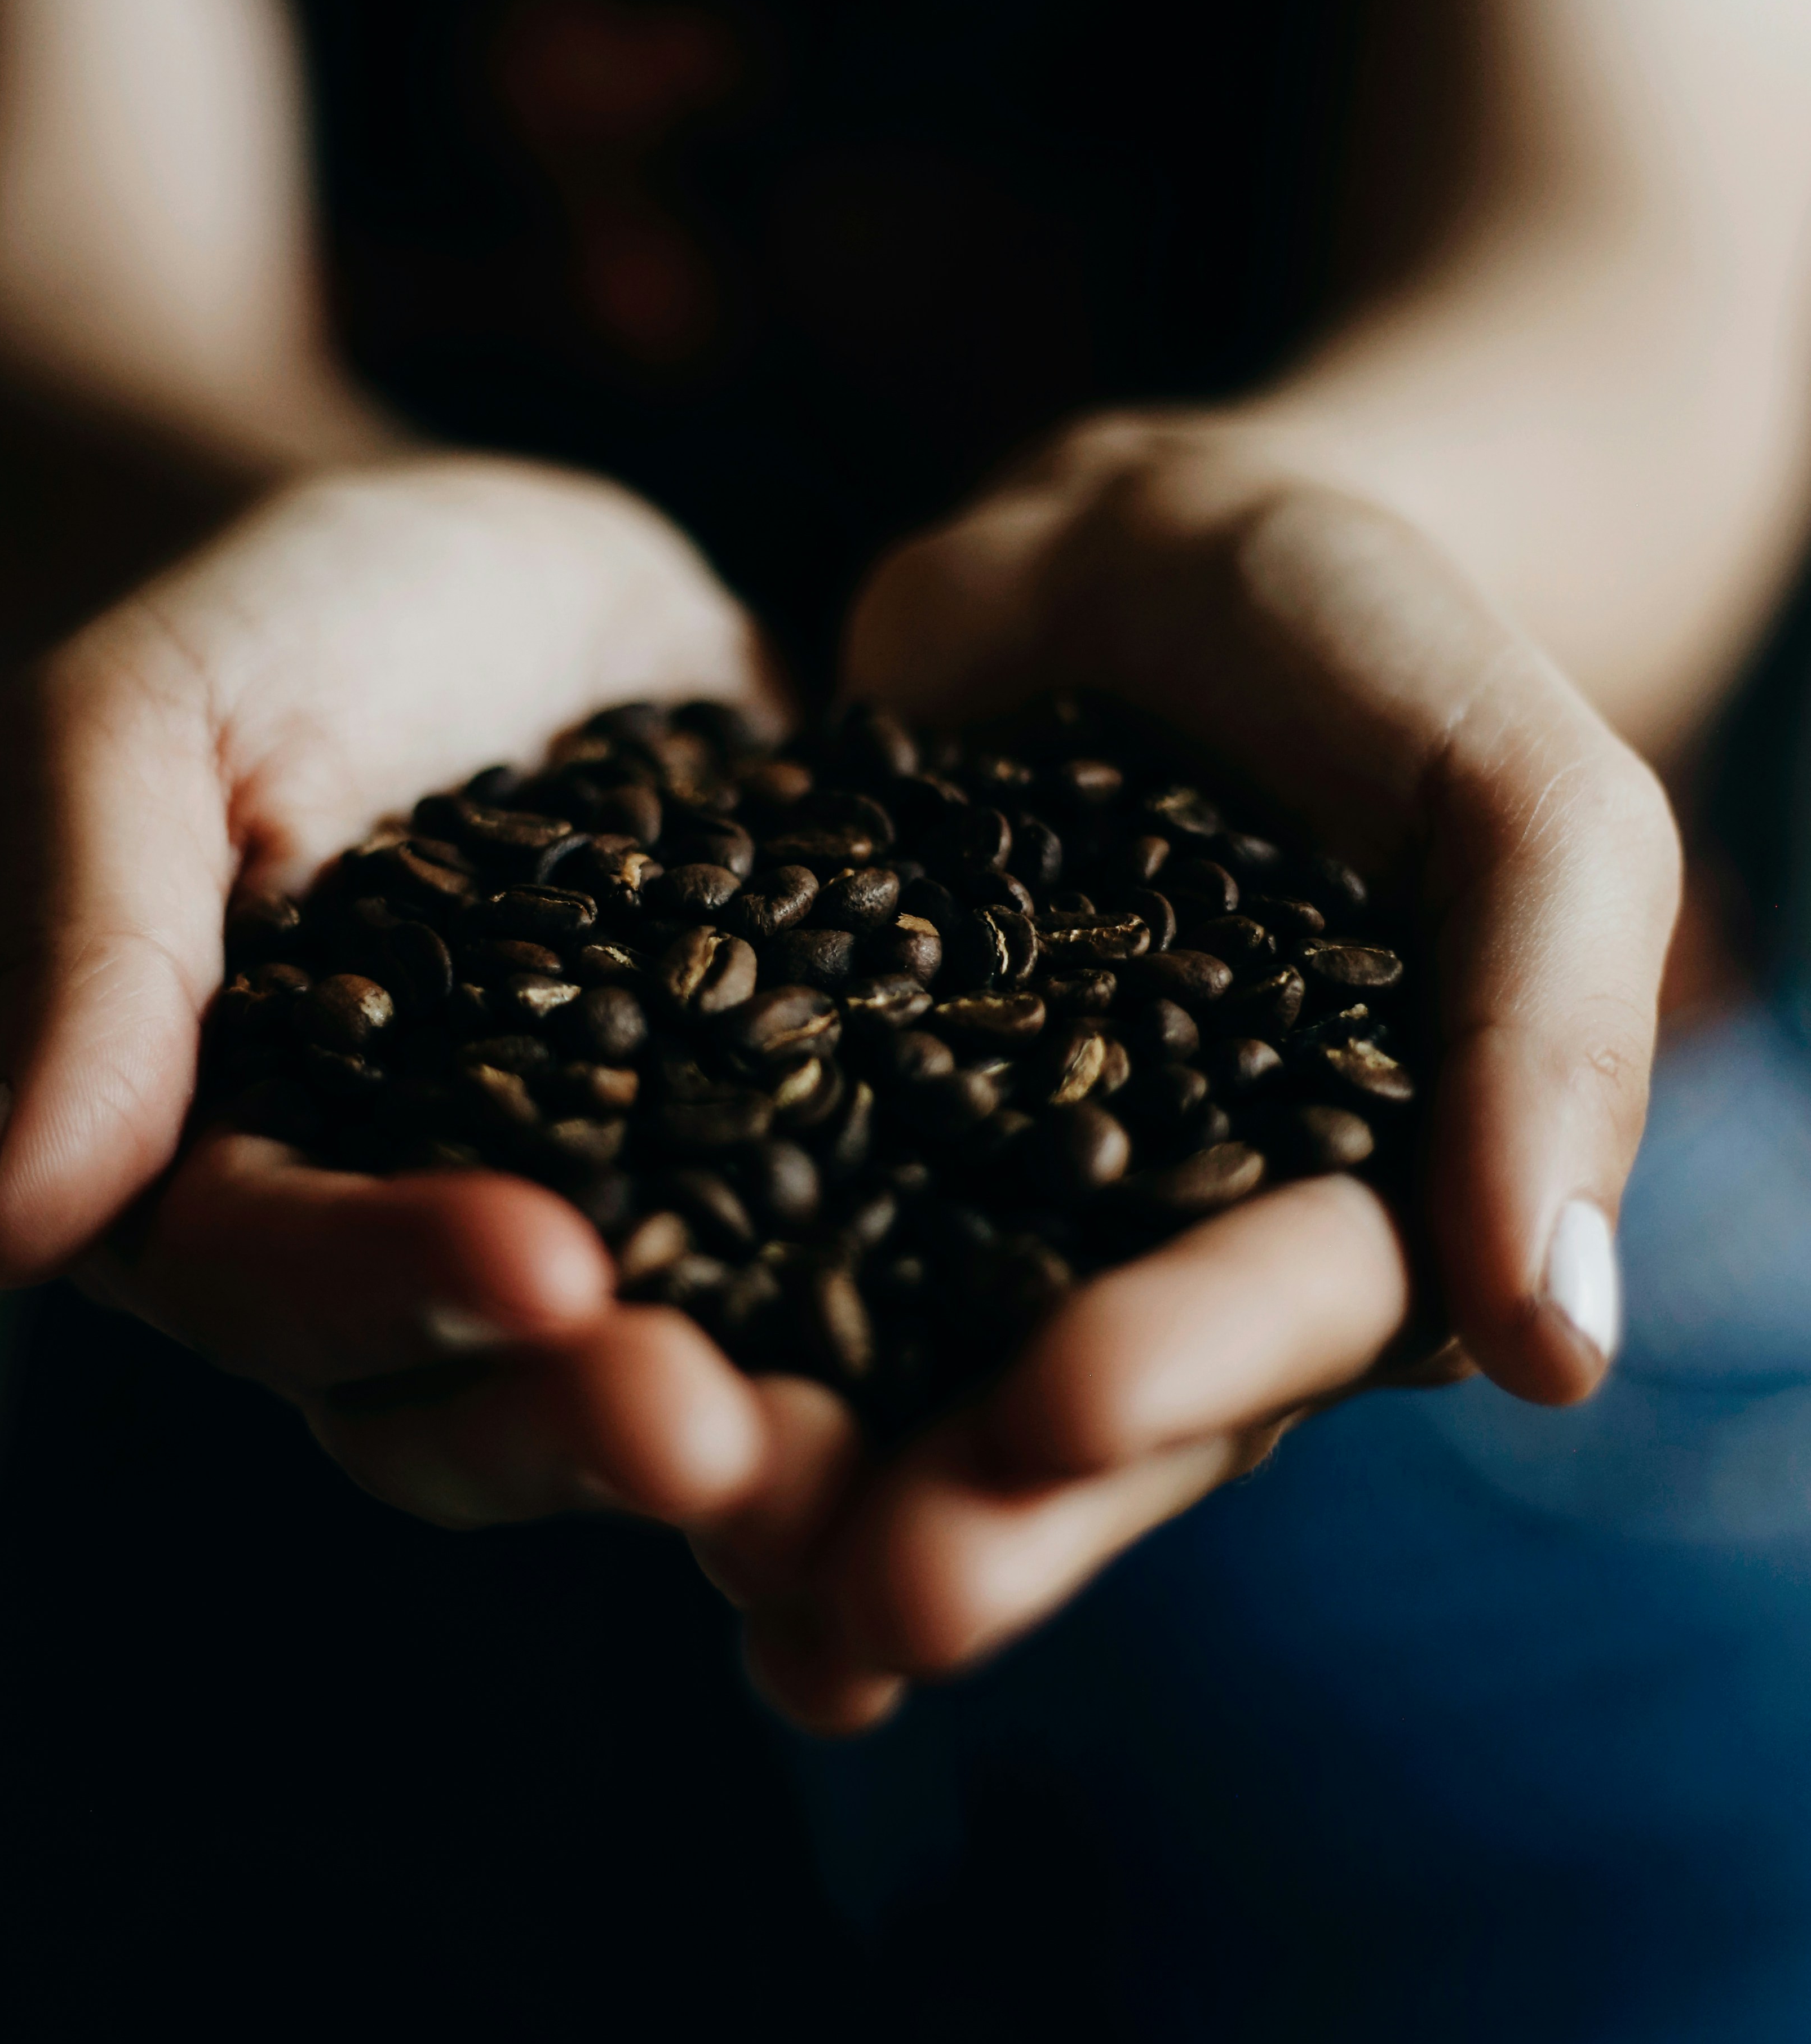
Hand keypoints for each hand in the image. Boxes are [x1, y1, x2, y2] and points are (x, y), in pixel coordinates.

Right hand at [0, 458, 824, 1531]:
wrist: (486, 565)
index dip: (395, 1291)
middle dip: (591, 1421)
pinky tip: (1013, 1344)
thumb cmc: (276, 626)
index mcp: (235, 1171)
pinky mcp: (769, 1142)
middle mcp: (417, 1234)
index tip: (536, 1267)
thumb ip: (83, 964)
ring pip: (662, 1367)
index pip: (280, 1278)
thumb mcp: (140, 732)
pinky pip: (834, 1247)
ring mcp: (612, 1206)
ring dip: (761, 1429)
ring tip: (872, 1447)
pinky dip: (907, 1309)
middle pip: (476, 1393)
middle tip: (719, 1439)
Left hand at [699, 415, 1678, 1729]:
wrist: (1144, 554)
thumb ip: (1550, 1036)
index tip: (1055, 1412)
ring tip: (717, 1547)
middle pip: (1079, 1409)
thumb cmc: (1369, 656)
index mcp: (1350, 1200)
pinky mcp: (828, 1108)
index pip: (1287, 1311)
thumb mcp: (1511, 797)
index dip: (1183, 1370)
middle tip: (866, 1595)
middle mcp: (1156, 1241)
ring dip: (818, 1470)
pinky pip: (758, 1218)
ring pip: (902, 1360)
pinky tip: (596, 1397)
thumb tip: (1555, 1353)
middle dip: (979, 1511)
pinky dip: (697, 1300)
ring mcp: (979, 1187)